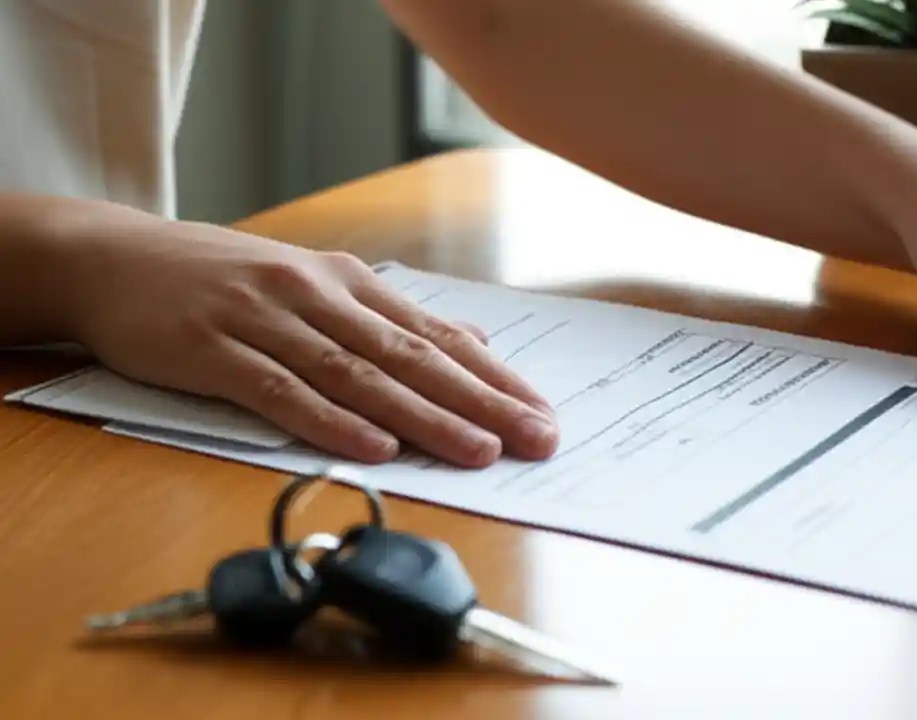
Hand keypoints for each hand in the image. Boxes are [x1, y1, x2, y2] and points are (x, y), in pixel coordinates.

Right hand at [65, 214, 558, 465]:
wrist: (109, 258)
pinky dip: (331, 421)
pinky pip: (280, 390)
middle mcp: (315, 295)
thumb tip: (468, 346)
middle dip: (481, 401)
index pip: (435, 335)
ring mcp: (264, 319)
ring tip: (476, 451)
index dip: (493, 377)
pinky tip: (373, 447)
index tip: (541, 413)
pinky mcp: (212, 348)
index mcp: (347, 282)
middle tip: (535, 438)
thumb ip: (386, 319)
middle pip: (410, 356)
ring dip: (422, 417)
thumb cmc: (221, 280)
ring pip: (357, 374)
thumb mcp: (312, 285)